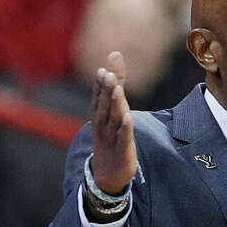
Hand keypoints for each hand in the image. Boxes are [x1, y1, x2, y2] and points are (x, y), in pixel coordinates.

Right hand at [89, 51, 135, 195]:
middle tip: (107, 73)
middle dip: (106, 89)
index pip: (98, 96)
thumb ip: (116, 80)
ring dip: (115, 104)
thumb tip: (115, 53)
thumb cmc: (110, 134)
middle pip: (104, 105)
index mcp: (100, 114)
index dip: (100, 84)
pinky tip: (128, 117)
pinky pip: (123, 137)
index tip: (102, 70)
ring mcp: (111, 138)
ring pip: (113, 119)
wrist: (108, 173)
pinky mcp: (122, 150)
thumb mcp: (112, 106)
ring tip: (117, 89)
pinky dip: (125, 128)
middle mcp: (103, 124)